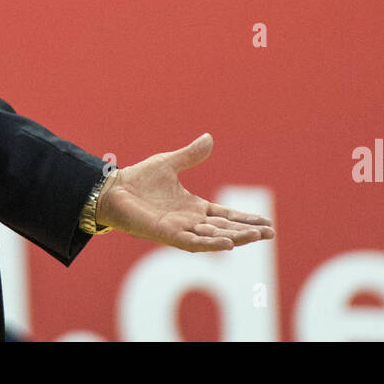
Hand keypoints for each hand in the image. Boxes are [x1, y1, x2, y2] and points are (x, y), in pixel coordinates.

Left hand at [95, 134, 273, 251]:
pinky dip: (211, 244)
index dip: (245, 219)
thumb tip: (209, 139)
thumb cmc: (138, 180)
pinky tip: (227, 244)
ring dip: (235, 238)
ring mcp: (180, 230)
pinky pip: (193, 243)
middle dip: (247, 231)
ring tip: (257, 236)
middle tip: (270, 232)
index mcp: (193, 208)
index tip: (266, 222)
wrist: (113, 189)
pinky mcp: (167, 235)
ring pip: (214, 237)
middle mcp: (190, 222)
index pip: (225, 216)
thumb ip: (191, 155)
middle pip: (225, 229)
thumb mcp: (170, 163)